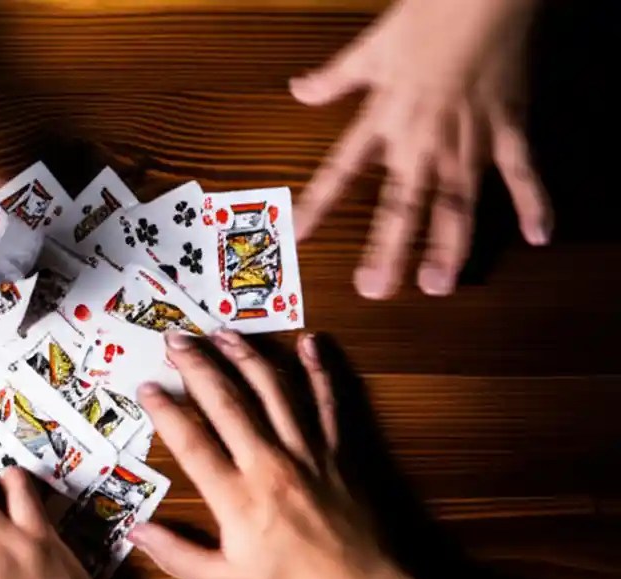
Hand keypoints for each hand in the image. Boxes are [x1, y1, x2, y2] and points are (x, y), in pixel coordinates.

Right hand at [131, 331, 475, 578]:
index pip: (191, 441)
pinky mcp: (340, 453)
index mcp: (237, 498)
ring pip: (273, 390)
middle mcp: (270, 465)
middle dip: (197, 365)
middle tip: (176, 340)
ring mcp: (309, 453)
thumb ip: (178, 555)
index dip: (165, 409)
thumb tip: (136, 531)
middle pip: (226, 402)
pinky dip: (319, 370)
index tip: (146, 386)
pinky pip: (328, 402)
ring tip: (223, 332)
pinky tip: (309, 342)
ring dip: (246, 356)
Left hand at [291, 0, 549, 298]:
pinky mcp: (509, 128)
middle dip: (388, 252)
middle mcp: (422, 141)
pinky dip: (535, 202)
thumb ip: (334, 78)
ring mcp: (468, 140)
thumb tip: (299, 90)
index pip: (341, 171)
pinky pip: (523, 173)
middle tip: (377, 290)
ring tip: (439, 285)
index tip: (299, 238)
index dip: (318, 205)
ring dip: (448, 248)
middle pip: (401, 206)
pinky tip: (541, 235)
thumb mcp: (370, 48)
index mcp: (384, 120)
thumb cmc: (426, 17)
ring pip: (457, 205)